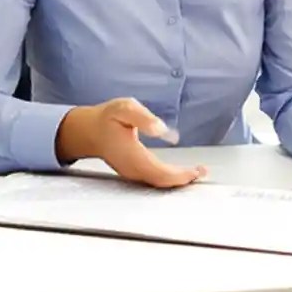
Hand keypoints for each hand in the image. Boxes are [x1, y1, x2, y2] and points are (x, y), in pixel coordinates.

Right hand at [56, 98, 205, 187]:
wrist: (89, 130)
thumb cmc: (107, 118)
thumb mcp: (124, 108)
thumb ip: (143, 117)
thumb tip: (161, 129)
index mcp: (132, 156)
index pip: (160, 173)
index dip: (181, 175)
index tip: (197, 170)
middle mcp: (132, 169)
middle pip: (162, 182)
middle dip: (184, 179)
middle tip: (202, 171)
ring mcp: (132, 173)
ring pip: (159, 183)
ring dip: (178, 179)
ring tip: (196, 172)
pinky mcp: (133, 172)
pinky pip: (154, 179)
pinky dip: (169, 178)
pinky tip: (180, 172)